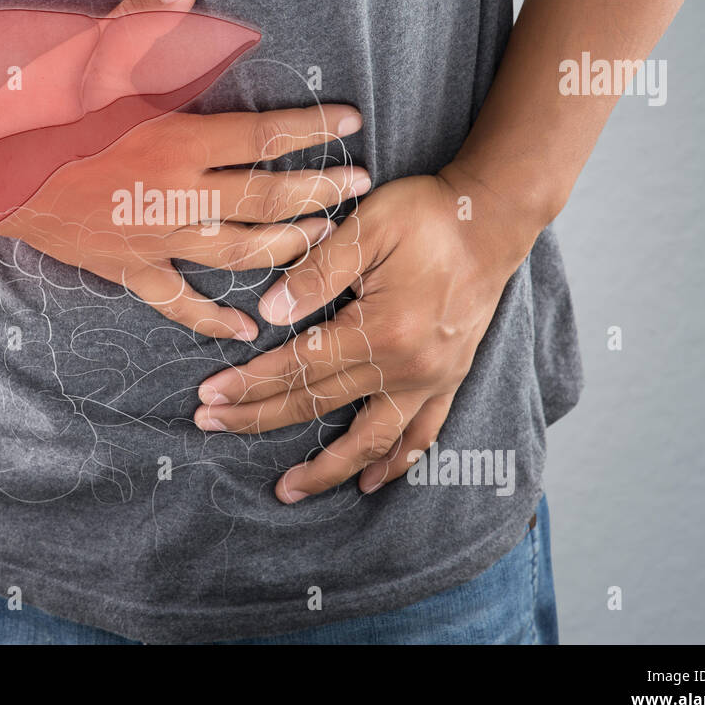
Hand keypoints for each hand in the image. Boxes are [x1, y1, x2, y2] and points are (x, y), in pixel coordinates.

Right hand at [0, 0, 370, 339]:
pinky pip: (178, 304)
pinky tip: (245, 328)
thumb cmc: (30, 103)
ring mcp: (151, 238)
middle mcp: (173, 194)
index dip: (313, 131)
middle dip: (321, 193)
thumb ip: (141, 22)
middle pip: (267, 200)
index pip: (263, 137)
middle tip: (360, 186)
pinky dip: (213, 319)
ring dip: (288, 246)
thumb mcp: (82, 50)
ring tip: (325, 237)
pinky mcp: (125, 269)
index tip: (351, 124)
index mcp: (172, 138)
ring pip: (239, 253)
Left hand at [191, 164, 541, 498]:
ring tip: (287, 489)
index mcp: (382, 329)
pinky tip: (368, 481)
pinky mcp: (450, 379)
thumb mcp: (369, 225)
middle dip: (258, 417)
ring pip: (370, 440)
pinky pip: (422, 435)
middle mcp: (407, 366)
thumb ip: (317, 271)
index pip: (298, 366)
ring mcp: (431, 379)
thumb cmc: (428, 215)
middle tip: (210, 425)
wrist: (494, 219)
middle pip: (319, 403)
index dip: (249, 383)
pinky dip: (394, 462)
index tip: (209, 396)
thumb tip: (268, 314)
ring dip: (326, 469)